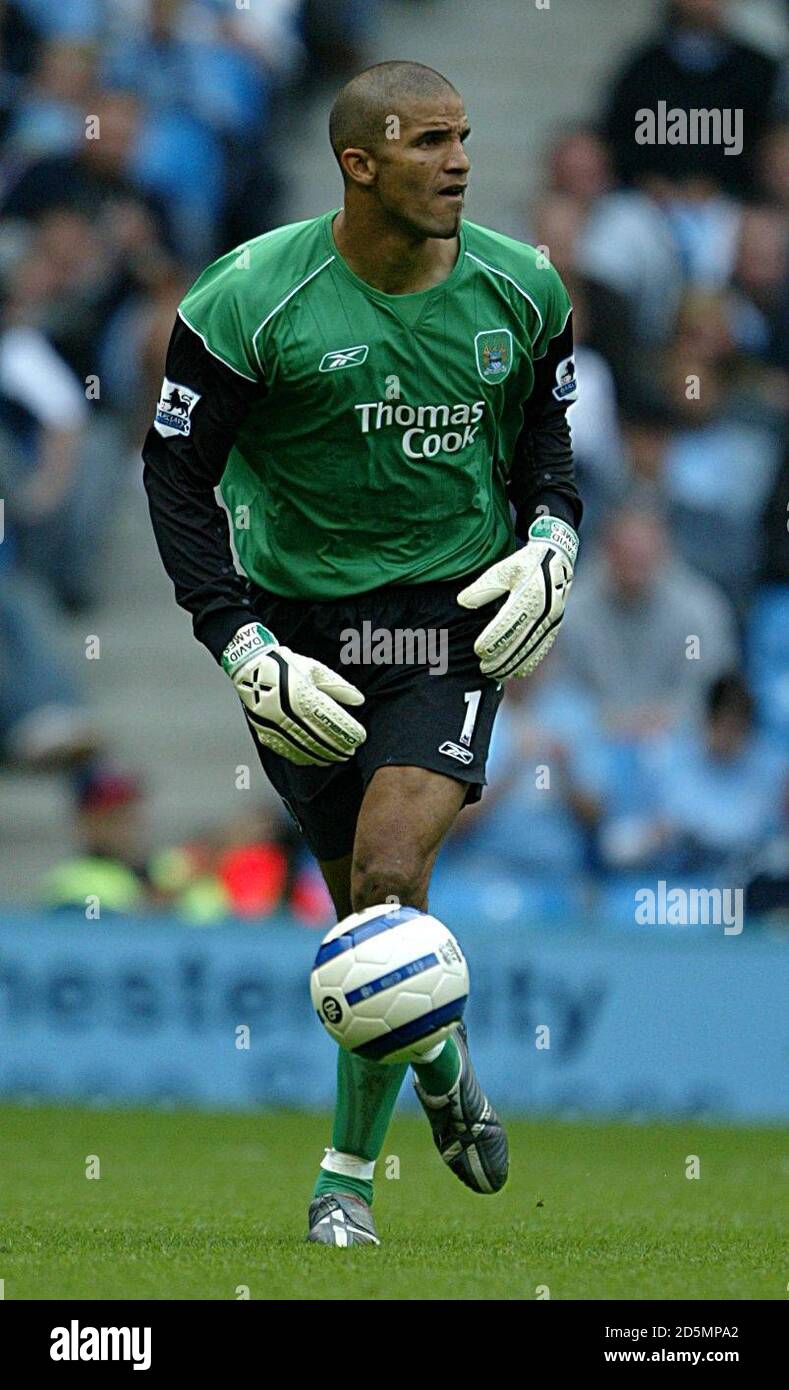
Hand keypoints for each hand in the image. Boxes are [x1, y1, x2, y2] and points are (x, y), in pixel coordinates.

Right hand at [222, 623, 366, 765]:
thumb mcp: (315, 670)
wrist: (249, 667)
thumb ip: (338, 686)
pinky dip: (302, 757)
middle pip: (319, 737)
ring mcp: (275, 724)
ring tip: (335, 758)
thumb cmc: (283, 665)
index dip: (346, 732)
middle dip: (338, 747)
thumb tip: (358, 699)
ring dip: (322, 755)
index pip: (331, 720)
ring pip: (303, 748)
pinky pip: (285, 750)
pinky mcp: (265, 731)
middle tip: (350, 752)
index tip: (358, 737)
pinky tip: (312, 758)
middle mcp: (288, 713)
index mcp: (302, 694)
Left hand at [457, 516, 577, 679]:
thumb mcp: (503, 569)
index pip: (508, 624)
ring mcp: (552, 619)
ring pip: (532, 649)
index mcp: (529, 595)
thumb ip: (483, 587)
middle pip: (521, 642)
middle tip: (484, 669)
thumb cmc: (524, 563)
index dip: (493, 640)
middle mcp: (544, 610)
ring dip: (514, 664)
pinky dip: (530, 661)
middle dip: (502, 659)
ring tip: (497, 674)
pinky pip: (543, 648)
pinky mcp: (556, 624)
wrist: (558, 558)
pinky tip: (519, 671)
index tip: (478, 651)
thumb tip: (463, 602)